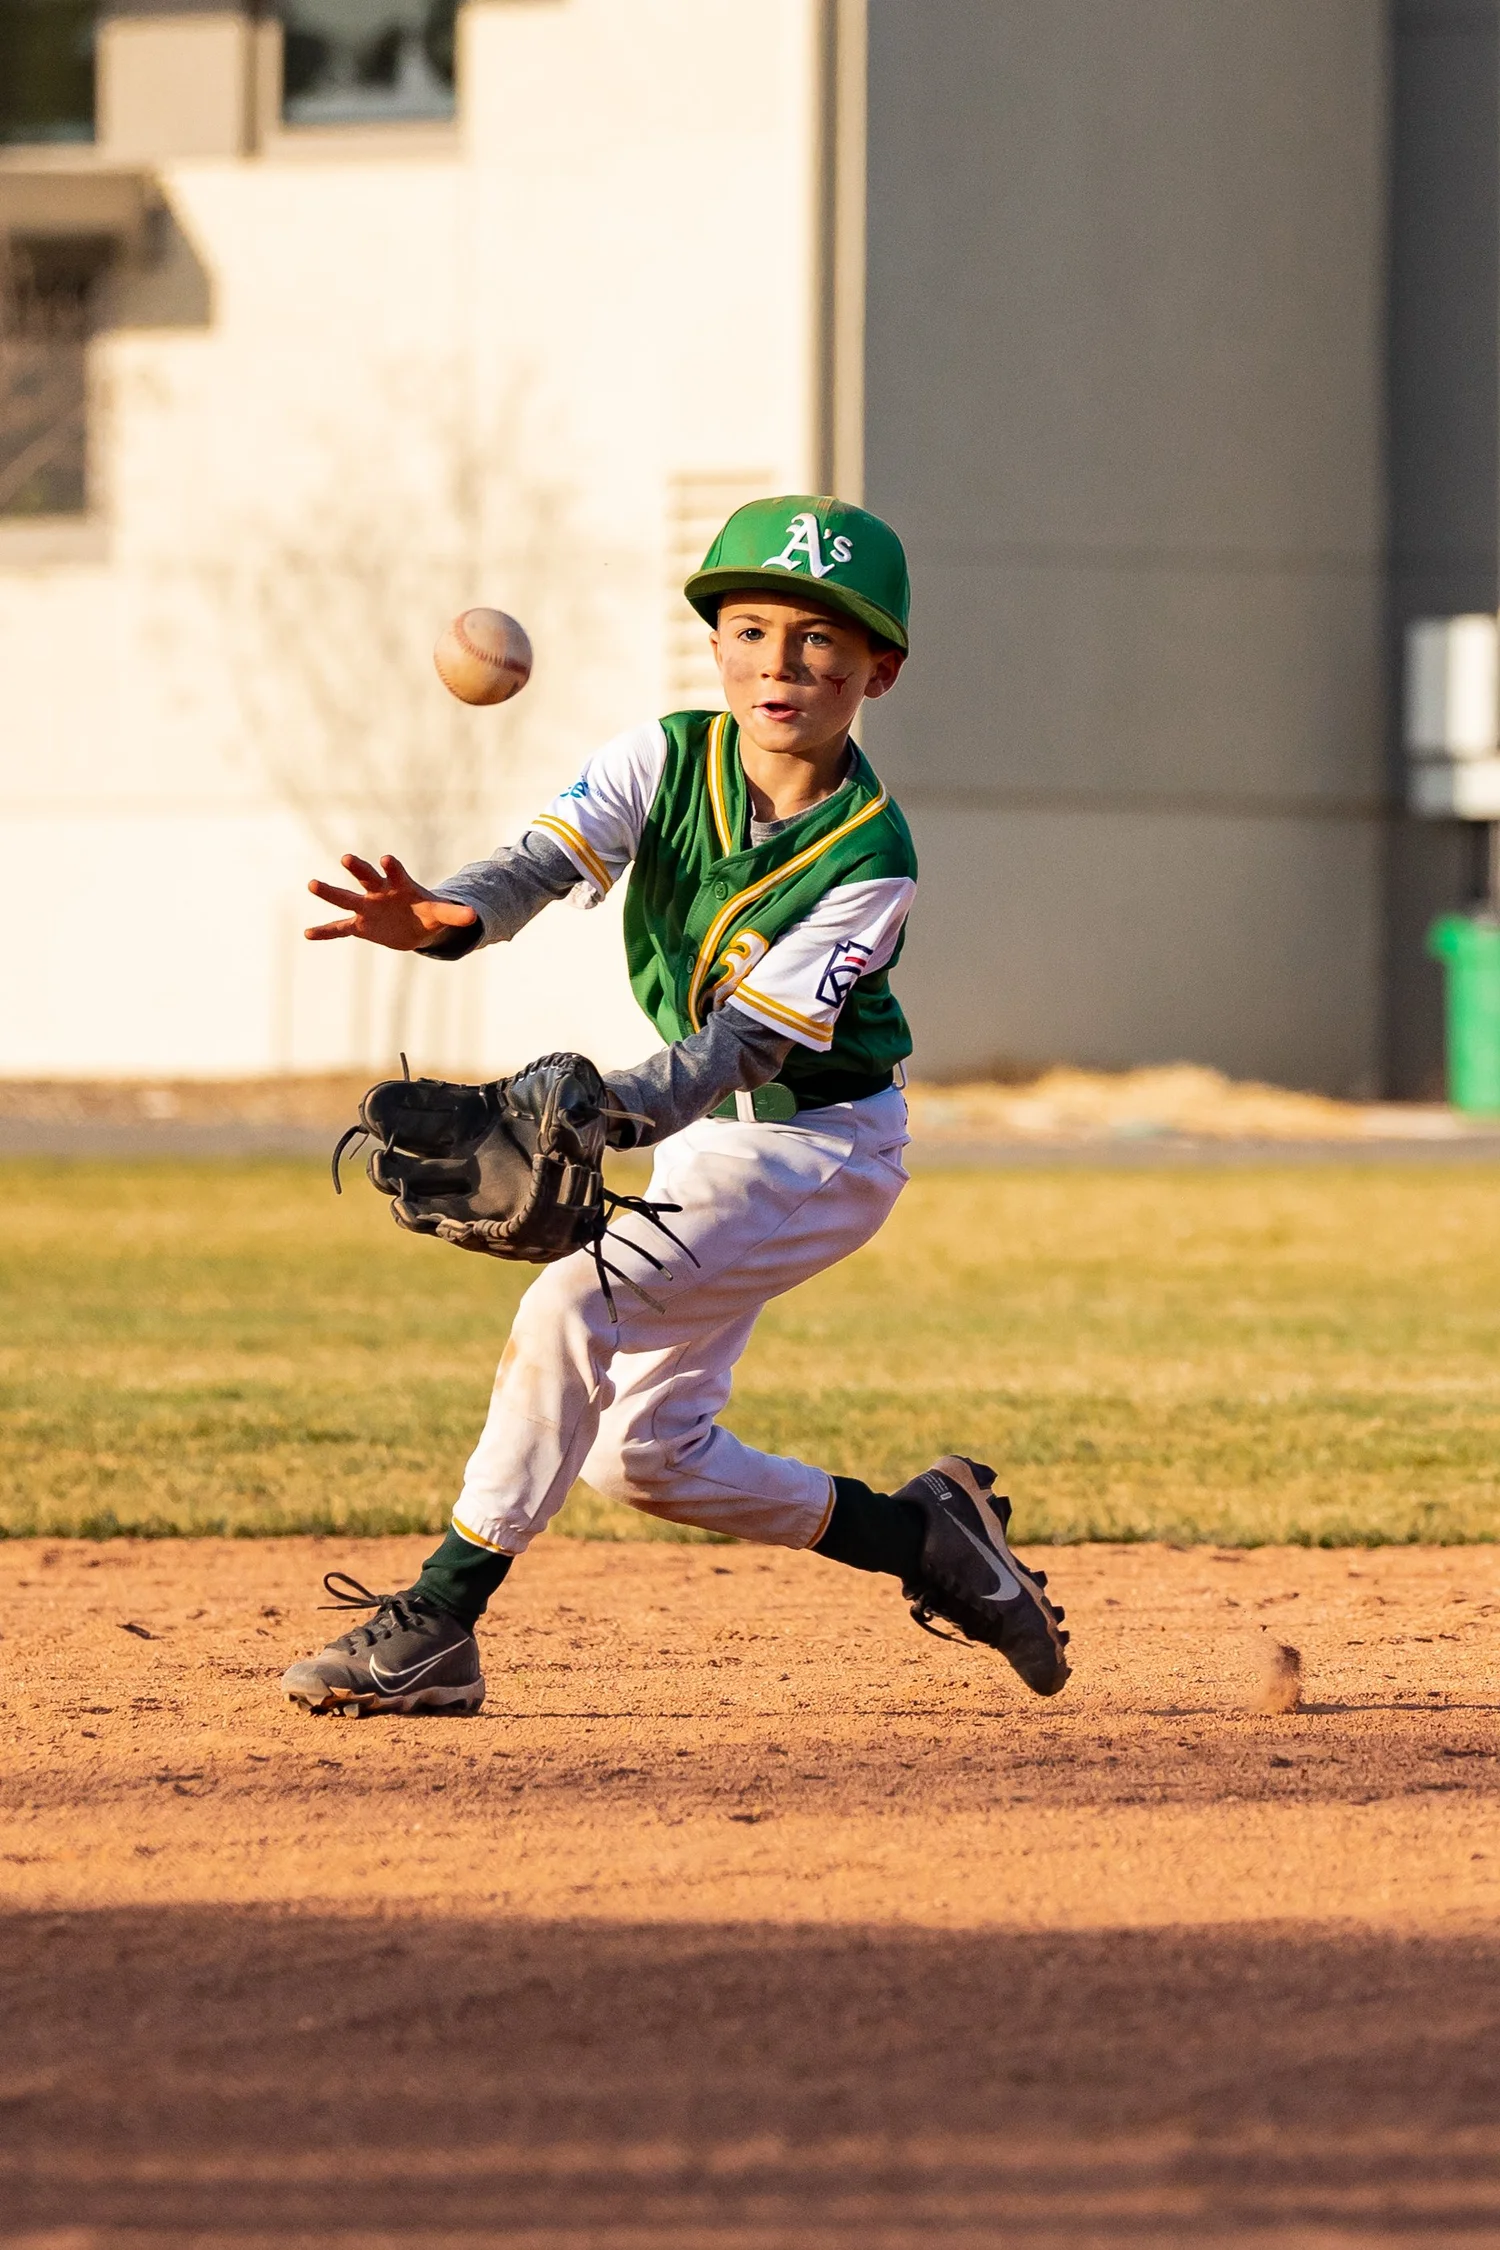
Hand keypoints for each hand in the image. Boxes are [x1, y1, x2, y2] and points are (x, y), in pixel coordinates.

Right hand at [305, 853, 478, 949]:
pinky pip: (340, 927)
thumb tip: (475, 917)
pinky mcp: (361, 925)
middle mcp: (379, 892)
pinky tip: (308, 934)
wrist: (415, 925)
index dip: (392, 866)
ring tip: (312, 883)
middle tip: (347, 857)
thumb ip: (454, 913)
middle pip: (366, 877)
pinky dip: (326, 931)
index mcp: (399, 885)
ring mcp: (367, 907)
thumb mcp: (440, 913)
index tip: (386, 859)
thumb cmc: (426, 912)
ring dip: (330, 892)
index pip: (395, 872)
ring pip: (346, 898)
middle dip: (358, 868)